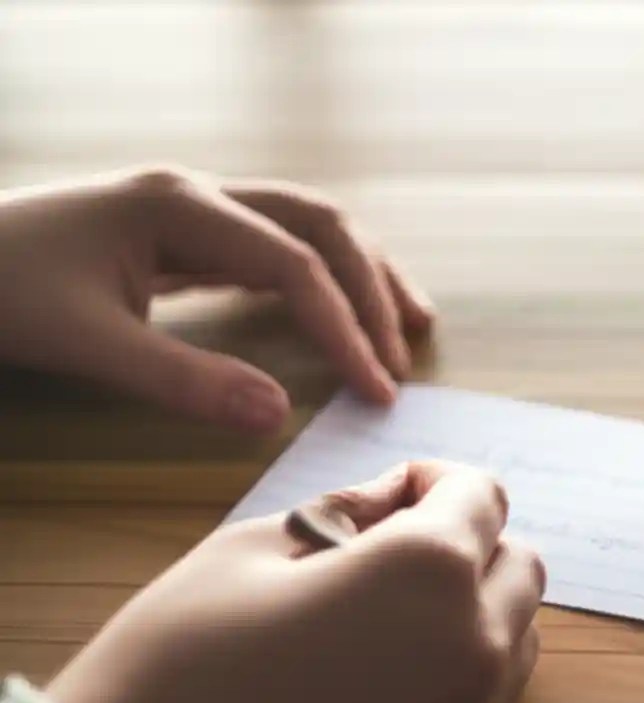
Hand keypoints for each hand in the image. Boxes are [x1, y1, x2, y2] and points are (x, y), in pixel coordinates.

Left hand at [0, 165, 434, 432]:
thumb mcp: (85, 342)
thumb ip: (182, 380)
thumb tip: (276, 417)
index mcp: (181, 206)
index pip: (294, 264)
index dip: (344, 327)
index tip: (375, 388)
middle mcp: (201, 194)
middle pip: (320, 223)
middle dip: (373, 287)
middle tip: (404, 355)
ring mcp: (193, 208)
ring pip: (305, 226)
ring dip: (361, 272)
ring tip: (408, 322)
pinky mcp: (183, 232)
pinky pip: (275, 245)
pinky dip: (321, 277)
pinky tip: (334, 309)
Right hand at [47, 460, 545, 702]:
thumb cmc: (178, 661)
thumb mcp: (254, 553)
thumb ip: (346, 512)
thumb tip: (396, 493)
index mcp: (429, 572)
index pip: (482, 495)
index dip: (436, 479)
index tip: (390, 493)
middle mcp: (473, 644)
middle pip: (517, 563)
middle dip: (467, 539)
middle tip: (385, 548)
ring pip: (517, 631)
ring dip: (474, 603)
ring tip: (385, 610)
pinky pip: (490, 691)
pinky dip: (461, 659)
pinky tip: (385, 662)